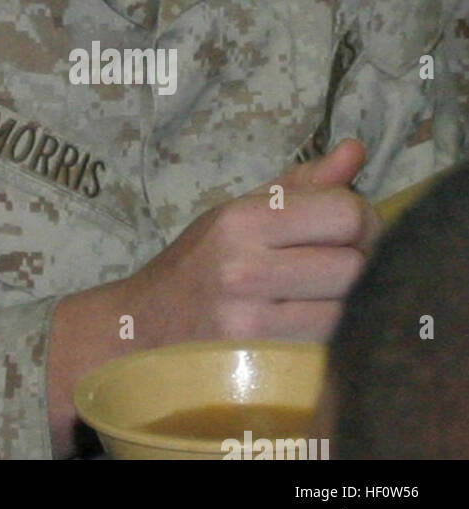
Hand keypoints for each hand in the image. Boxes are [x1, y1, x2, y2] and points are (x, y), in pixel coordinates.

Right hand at [117, 139, 379, 344]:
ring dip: (351, 304)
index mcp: (243, 219)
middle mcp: (245, 266)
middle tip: (344, 268)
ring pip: (349, 308)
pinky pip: (330, 345)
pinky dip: (335, 336)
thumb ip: (302, 185)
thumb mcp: (240, 213)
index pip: (344, 211)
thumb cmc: (199, 263)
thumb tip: (355, 149)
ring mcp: (251, 318)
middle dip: (363, 265)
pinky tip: (317, 326)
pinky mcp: (258, 359)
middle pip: (355, 263)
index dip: (364, 220)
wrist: (143, 324)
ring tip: (329, 297)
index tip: (351, 232)